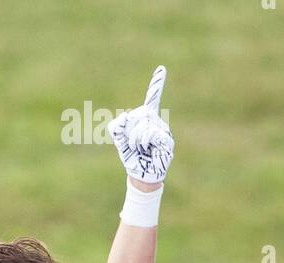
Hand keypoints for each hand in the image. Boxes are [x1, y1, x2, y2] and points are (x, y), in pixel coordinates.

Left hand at [108, 66, 173, 185]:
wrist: (140, 173)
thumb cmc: (131, 156)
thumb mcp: (118, 140)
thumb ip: (116, 126)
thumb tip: (124, 117)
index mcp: (147, 117)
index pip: (152, 98)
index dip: (157, 83)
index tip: (162, 68)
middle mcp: (157, 121)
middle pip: (139, 115)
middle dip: (130, 132)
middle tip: (134, 144)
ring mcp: (164, 130)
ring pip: (144, 125)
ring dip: (136, 140)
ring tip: (141, 149)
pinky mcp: (168, 141)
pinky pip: (152, 134)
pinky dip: (146, 141)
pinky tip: (148, 148)